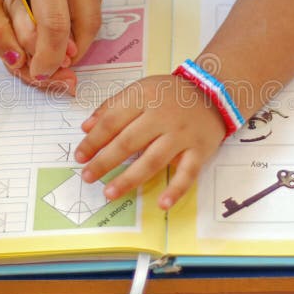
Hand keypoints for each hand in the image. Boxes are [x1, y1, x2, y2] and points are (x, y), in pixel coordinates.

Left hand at [0, 0, 101, 89]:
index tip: (38, 75)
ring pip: (94, 13)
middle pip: (86, 23)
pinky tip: (56, 23)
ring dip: (76, 38)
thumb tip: (17, 62)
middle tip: (50, 68)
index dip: (48, 59)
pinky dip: (78, 18)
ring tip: (50, 47)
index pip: (55, 25)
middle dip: (69, 53)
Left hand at [75, 75, 226, 209]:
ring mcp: (182, 135)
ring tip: (109, 193)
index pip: (112, 121)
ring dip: (129, 179)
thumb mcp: (140, 89)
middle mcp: (162, 116)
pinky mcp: (200, 150)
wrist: (214, 92)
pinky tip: (162, 204)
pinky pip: (187, 173)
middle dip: (104, 162)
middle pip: (128, 142)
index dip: (93, 141)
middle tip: (87, 176)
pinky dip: (175, 190)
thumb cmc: (170, 93)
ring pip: (152, 160)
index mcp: (144, 98)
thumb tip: (86, 128)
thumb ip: (112, 106)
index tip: (79, 156)